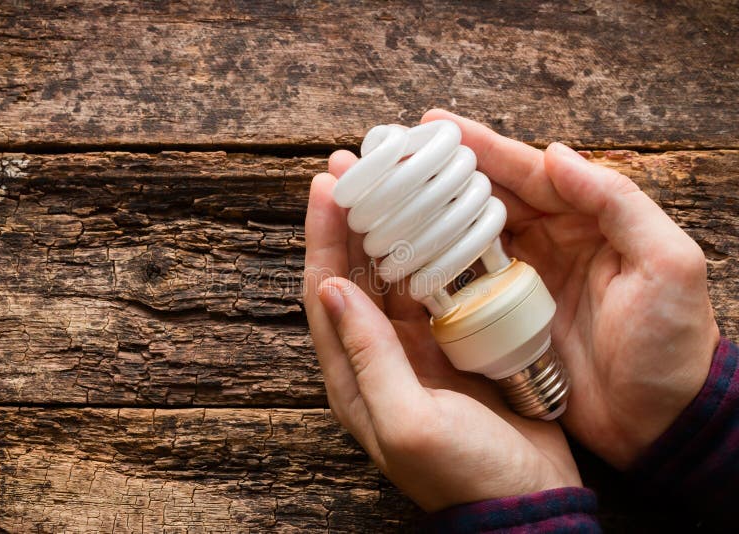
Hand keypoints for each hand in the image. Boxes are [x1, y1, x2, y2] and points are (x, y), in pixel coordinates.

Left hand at [303, 157, 581, 511]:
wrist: (525, 504)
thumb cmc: (466, 476)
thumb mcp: (410, 424)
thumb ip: (370, 358)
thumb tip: (333, 288)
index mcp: (354, 375)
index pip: (325, 291)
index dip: (322, 236)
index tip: (325, 184)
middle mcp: (378, 355)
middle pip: (354, 274)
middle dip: (351, 220)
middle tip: (355, 165)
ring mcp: (417, 348)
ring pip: (394, 274)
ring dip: (388, 228)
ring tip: (391, 179)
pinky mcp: (455, 345)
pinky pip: (434, 287)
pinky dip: (431, 252)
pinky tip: (437, 221)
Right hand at [421, 109, 720, 468]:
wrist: (659, 423)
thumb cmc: (673, 345)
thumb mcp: (669, 265)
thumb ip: (619, 204)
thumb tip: (557, 155)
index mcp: (588, 220)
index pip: (527, 173)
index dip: (480, 148)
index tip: (432, 126)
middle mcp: (550, 243)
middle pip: (486, 199)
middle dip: (440, 174)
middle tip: (393, 155)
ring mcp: (524, 281)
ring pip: (468, 237)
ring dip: (429, 215)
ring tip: (386, 195)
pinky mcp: (506, 318)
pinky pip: (464, 283)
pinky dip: (436, 266)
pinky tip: (403, 253)